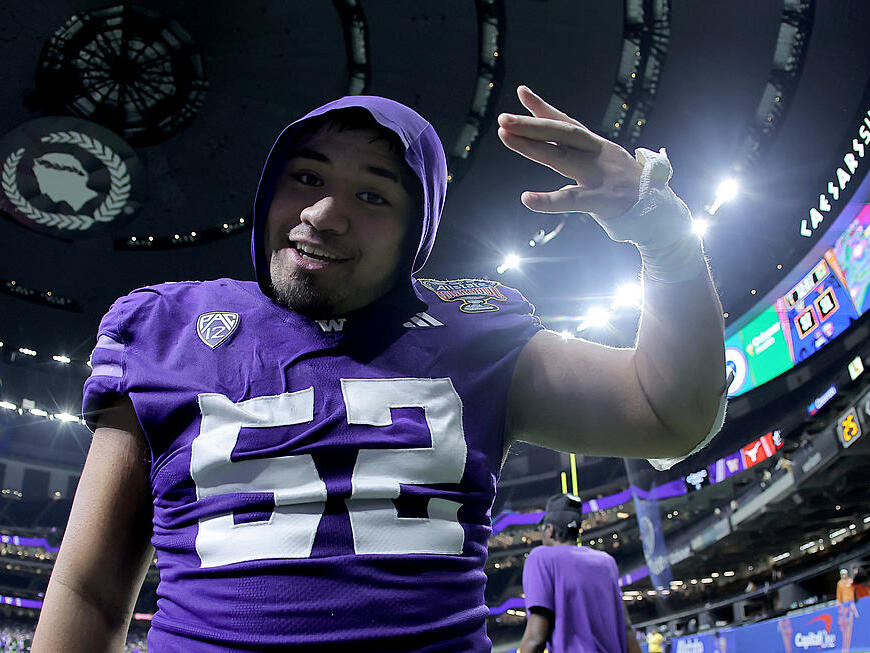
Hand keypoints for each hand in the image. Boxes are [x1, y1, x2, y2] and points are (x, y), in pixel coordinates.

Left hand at [497, 85, 641, 221]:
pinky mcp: (601, 200)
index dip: (543, 108)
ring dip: (531, 147)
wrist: (659, 209)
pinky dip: (547, 201)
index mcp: (595, 147)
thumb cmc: (625, 186)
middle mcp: (595, 154)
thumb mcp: (603, 163)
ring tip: (505, 136)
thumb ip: (580, 153)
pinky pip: (571, 200)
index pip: (566, 123)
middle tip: (503, 118)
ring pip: (560, 157)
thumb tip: (559, 141)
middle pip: (560, 134)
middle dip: (530, 125)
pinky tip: (527, 198)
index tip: (522, 92)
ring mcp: (598, 175)